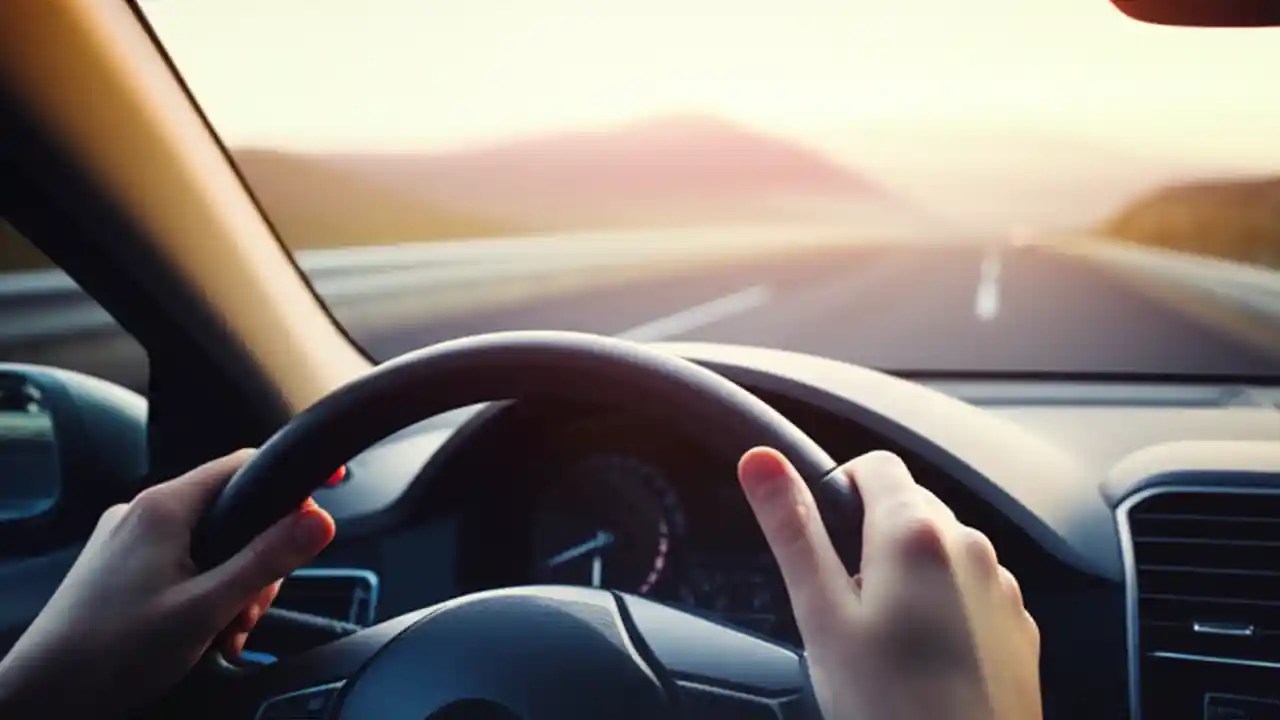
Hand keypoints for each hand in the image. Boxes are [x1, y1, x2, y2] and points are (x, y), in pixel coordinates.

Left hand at [0, 450, 335, 718]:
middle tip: (247, 609)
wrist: (41, 698)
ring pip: (210, 544)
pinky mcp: (120, 569)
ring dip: (230, 586)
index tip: (330, 485)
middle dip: (256, 561)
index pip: (246, 465)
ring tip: (217, 632)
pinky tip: (197, 633)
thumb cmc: (111, 654)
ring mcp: (128, 541)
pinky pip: (182, 565)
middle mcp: (143, 514)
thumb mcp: (206, 608)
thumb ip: (267, 561)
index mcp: (164, 507)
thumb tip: (320, 521)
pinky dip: (202, 594)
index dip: (292, 480)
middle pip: (233, 513)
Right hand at [738, 448, 1040, 719]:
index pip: (873, 464)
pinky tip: (924, 660)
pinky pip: (970, 590)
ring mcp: (1000, 586)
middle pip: (908, 506)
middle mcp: (969, 545)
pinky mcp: (1018, 624)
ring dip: (908, 573)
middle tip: (845, 606)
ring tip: (884, 642)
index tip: (824, 546)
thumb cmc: (889, 707)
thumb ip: (792, 529)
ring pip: (940, 550)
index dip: (838, 493)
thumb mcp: (821, 615)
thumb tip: (760, 460)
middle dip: (870, 539)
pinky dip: (943, 606)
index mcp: (915, 532)